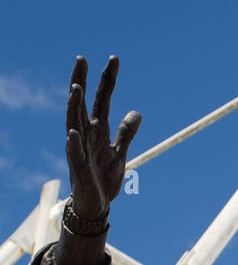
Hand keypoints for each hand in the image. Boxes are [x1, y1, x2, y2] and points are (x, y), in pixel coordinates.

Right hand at [65, 56, 140, 219]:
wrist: (96, 206)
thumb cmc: (103, 178)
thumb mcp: (119, 153)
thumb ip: (126, 133)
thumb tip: (136, 111)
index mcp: (98, 130)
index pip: (102, 99)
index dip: (107, 80)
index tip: (113, 58)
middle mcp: (86, 135)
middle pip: (82, 104)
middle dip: (81, 82)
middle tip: (81, 59)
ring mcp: (80, 150)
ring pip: (74, 124)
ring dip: (74, 106)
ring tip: (76, 88)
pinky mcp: (79, 168)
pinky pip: (74, 154)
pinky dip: (73, 144)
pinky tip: (72, 132)